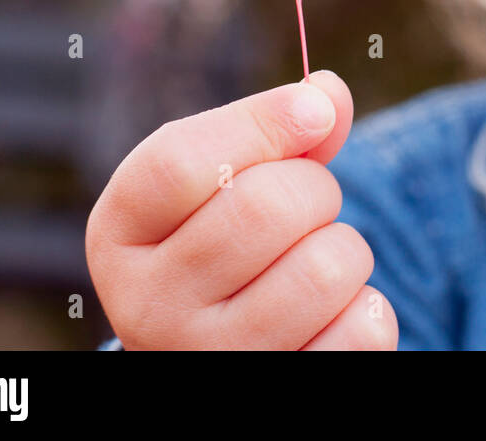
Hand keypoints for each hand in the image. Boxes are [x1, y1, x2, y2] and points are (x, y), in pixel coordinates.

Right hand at [85, 70, 396, 348]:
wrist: (221, 352)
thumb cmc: (231, 248)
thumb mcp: (231, 183)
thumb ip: (279, 131)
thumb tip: (327, 94)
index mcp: (120, 234)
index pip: (178, 161)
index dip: (263, 121)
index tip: (313, 111)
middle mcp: (146, 307)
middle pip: (265, 207)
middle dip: (316, 189)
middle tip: (309, 209)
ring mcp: (206, 361)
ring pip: (325, 268)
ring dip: (346, 251)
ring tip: (315, 266)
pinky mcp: (271, 392)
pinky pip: (360, 329)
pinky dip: (365, 310)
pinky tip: (330, 318)